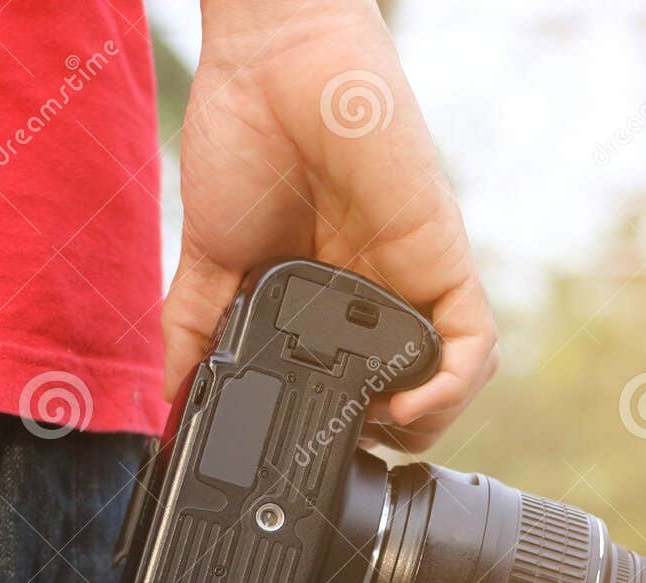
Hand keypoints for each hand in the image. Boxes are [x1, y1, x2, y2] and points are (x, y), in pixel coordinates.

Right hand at [164, 0, 498, 453]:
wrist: (271, 68)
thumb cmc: (243, 140)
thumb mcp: (208, 255)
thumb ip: (194, 326)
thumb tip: (171, 398)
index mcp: (329, 300)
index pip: (357, 386)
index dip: (347, 431)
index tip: (316, 451)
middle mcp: (379, 296)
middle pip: (415, 393)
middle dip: (390, 437)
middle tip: (350, 447)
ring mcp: (413, 279)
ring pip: (455, 379)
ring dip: (430, 421)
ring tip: (384, 432)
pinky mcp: (442, 259)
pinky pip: (474, 342)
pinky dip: (453, 387)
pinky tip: (411, 406)